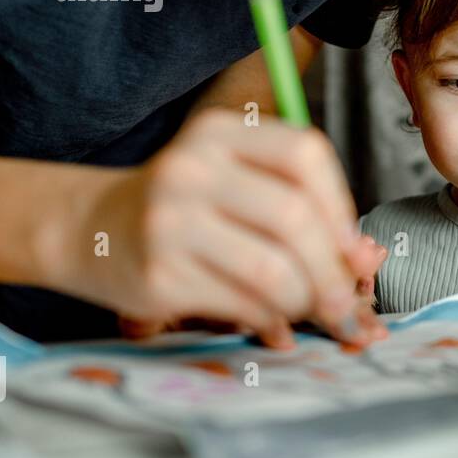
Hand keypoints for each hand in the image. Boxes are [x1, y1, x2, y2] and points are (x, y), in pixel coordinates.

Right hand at [61, 109, 386, 348]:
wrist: (90, 229)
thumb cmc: (187, 207)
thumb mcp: (238, 183)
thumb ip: (304, 209)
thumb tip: (368, 260)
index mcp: (220, 133)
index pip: (306, 155)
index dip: (342, 207)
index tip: (353, 248)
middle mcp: (192, 168)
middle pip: (296, 218)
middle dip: (334, 271)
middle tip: (346, 304)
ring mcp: (170, 222)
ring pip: (273, 270)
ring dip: (306, 302)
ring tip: (310, 312)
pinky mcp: (159, 275)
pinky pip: (243, 305)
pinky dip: (272, 321)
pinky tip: (273, 324)